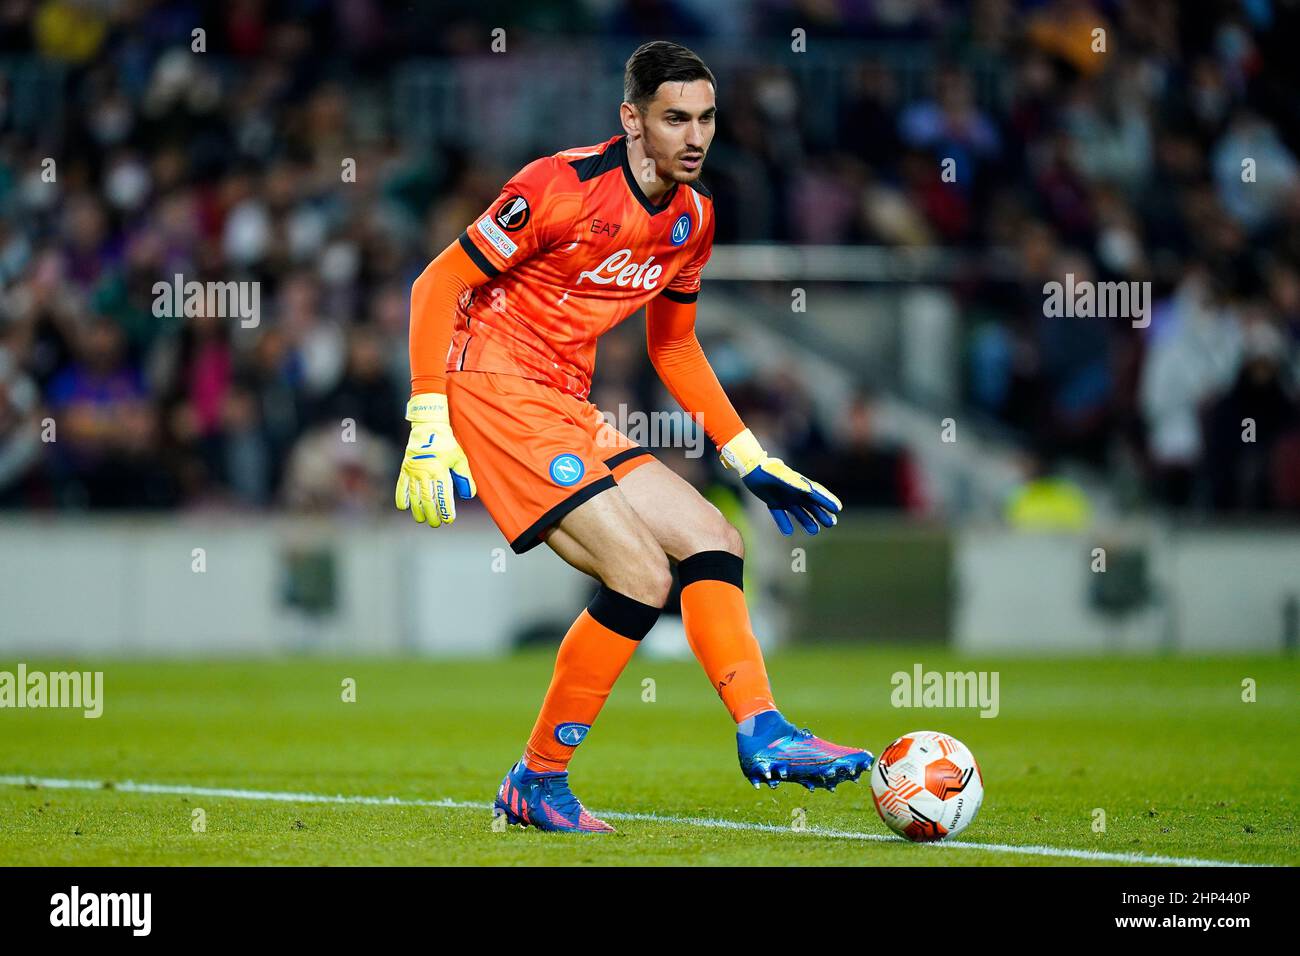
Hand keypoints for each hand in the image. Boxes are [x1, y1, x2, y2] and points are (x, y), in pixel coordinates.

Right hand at [395, 392, 476, 527]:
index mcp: (439, 470)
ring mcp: (413, 471)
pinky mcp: (404, 469)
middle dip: (432, 514)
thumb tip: (469, 495)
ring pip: (414, 495)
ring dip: (417, 509)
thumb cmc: (447, 444)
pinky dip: (401, 497)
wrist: (428, 428)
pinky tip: (404, 507)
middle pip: (427, 499)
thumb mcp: (459, 458)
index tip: (449, 520)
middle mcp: (425, 472)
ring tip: (422, 520)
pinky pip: (401, 486)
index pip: (443, 495)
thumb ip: (464, 477)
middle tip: (436, 524)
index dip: (445, 509)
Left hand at [720, 428, 840, 534]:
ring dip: (807, 520)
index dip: (827, 501)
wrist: (751, 468)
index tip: (837, 508)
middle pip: (811, 504)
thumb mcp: (780, 476)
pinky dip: (784, 522)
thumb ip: (794, 482)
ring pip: (799, 511)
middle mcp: (794, 492)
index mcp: (799, 484)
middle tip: (832, 523)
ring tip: (815, 531)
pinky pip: (780, 514)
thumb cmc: (767, 470)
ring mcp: (784, 497)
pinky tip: (788, 531)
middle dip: (822, 513)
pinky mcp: (772, 501)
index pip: (817, 494)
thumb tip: (809, 490)